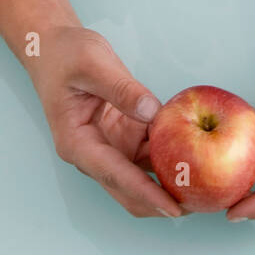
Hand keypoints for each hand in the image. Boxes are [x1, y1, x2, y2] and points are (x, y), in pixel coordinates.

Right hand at [31, 26, 185, 217]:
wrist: (53, 47)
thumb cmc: (65, 55)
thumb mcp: (93, 64)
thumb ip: (122, 89)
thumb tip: (153, 112)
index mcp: (77, 142)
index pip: (115, 174)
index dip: (145, 193)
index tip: (172, 208)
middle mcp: (93, 152)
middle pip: (128, 189)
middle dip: (160, 201)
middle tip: (197, 204)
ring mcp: (109, 146)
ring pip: (142, 175)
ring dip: (167, 182)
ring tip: (202, 186)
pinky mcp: (123, 135)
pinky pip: (149, 152)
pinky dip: (169, 155)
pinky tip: (194, 156)